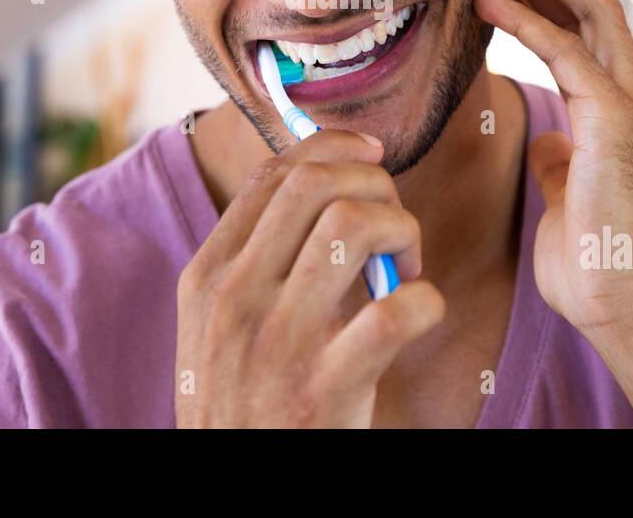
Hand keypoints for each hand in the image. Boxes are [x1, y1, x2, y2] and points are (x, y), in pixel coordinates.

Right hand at [174, 130, 444, 426]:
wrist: (234, 488)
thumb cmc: (239, 404)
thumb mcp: (214, 327)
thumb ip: (250, 262)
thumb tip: (314, 187)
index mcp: (207, 273)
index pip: (274, 173)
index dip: (334, 149)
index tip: (370, 158)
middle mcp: (234, 296)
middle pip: (317, 184)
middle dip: (376, 185)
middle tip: (393, 225)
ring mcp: (277, 341)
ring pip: (355, 225)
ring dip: (402, 233)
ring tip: (406, 268)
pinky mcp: (323, 389)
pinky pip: (396, 311)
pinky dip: (425, 302)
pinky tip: (418, 316)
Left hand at [474, 0, 632, 340]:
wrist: (626, 305)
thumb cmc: (595, 263)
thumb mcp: (566, 198)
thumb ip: (561, 162)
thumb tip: (546, 143)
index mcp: (621, 119)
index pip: (589, 41)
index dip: (552, 2)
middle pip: (596, 12)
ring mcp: (629, 108)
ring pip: (590, 16)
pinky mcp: (614, 121)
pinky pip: (566, 53)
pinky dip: (526, 21)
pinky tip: (489, 2)